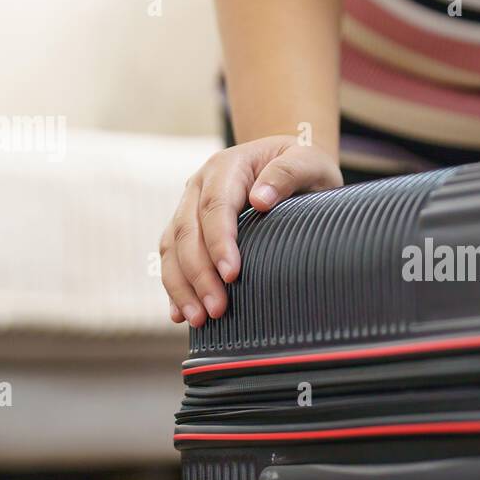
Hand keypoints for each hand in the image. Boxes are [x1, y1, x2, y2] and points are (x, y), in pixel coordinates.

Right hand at [160, 135, 341, 324]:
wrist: (288, 160)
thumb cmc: (302, 163)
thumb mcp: (308, 160)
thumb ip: (288, 173)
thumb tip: (260, 200)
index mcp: (227, 166)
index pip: (215, 206)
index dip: (219, 242)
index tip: (231, 274)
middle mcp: (199, 185)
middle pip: (188, 232)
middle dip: (199, 274)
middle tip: (217, 310)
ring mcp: (189, 206)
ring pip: (172, 247)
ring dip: (182, 286)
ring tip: (198, 319)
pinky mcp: (188, 228)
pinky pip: (171, 258)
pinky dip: (174, 286)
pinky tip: (180, 314)